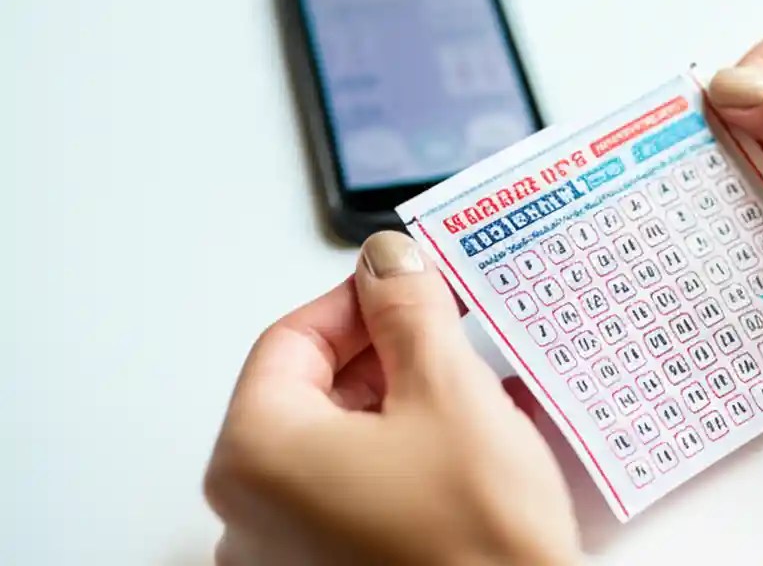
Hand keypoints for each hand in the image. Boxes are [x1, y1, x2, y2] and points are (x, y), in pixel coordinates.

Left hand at [204, 232, 580, 564]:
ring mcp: (291, 555)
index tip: (408, 283)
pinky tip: (472, 442)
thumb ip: (408, 310)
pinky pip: (363, 493)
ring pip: (344, 445)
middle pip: (312, 395)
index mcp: (256, 457)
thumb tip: (388, 261)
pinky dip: (411, 457)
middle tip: (447, 330)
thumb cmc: (472, 546)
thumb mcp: (448, 392)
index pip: (290, 341)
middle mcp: (253, 514)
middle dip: (388, 354)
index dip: (358, 300)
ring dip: (408, 404)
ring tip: (474, 388)